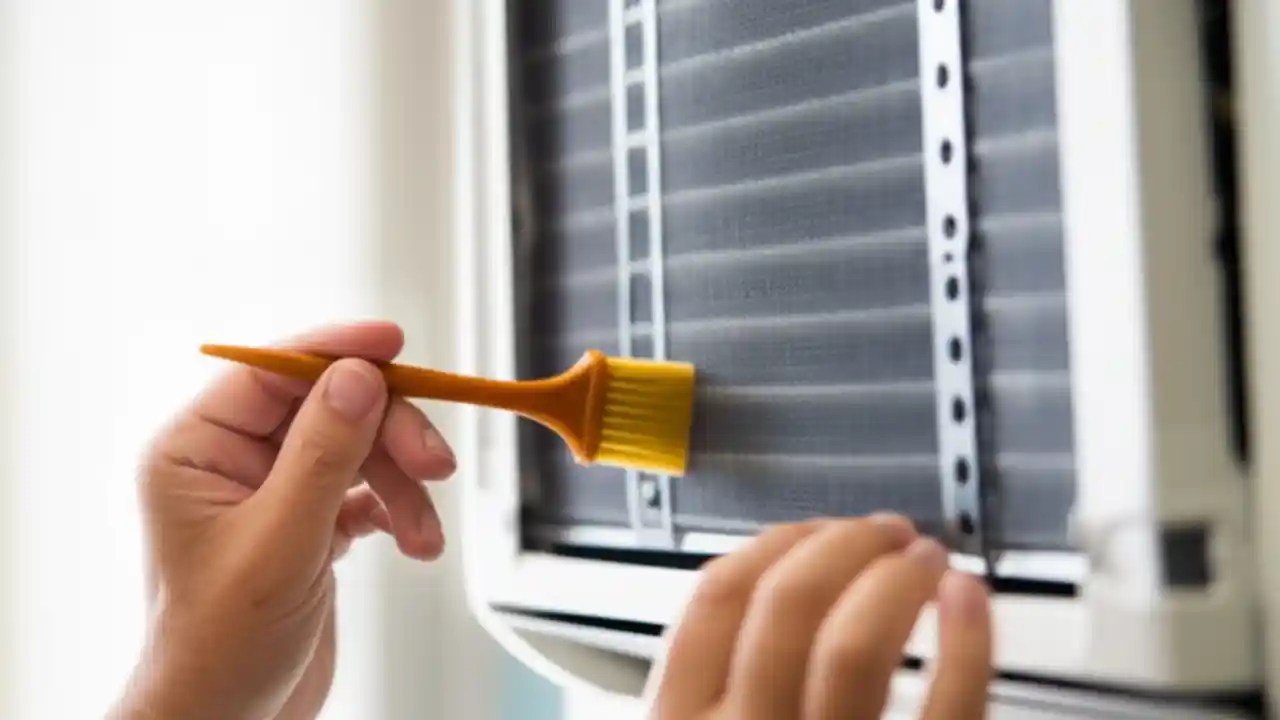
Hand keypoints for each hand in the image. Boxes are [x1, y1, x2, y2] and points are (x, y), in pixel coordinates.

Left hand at [113, 322, 455, 719]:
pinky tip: (414, 542)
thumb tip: (359, 376)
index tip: (394, 344)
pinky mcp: (309, 522)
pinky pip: (366, 490)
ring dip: (403, 486)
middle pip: (330, 408)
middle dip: (389, 435)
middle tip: (436, 466)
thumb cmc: (221, 646)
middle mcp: (232, 460)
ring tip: (426, 536)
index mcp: (196, 449)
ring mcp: (273, 491)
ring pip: (359, 449)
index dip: (336, 353)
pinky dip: (398, 512)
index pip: (272, 372)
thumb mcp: (279, 542)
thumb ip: (322, 454)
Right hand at [649, 517, 991, 718]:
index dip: (771, 544)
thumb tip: (763, 588)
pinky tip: (969, 597)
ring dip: (897, 576)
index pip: (715, 597)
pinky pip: (946, 705)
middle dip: (843, 545)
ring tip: (926, 555)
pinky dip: (969, 639)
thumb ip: (712, 679)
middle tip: (882, 531)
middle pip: (788, 602)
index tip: (810, 531)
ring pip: (856, 645)